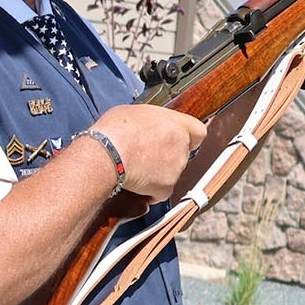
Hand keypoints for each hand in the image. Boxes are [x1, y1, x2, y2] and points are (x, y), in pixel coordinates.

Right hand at [88, 105, 205, 199]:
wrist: (106, 155)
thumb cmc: (114, 131)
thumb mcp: (132, 113)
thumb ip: (148, 121)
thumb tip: (143, 126)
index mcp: (176, 124)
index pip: (198, 132)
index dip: (189, 137)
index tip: (178, 140)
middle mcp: (181, 145)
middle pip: (182, 153)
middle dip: (166, 155)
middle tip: (146, 154)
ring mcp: (176, 168)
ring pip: (171, 172)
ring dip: (158, 172)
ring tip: (136, 168)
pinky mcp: (166, 187)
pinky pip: (161, 191)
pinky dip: (151, 191)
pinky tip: (136, 184)